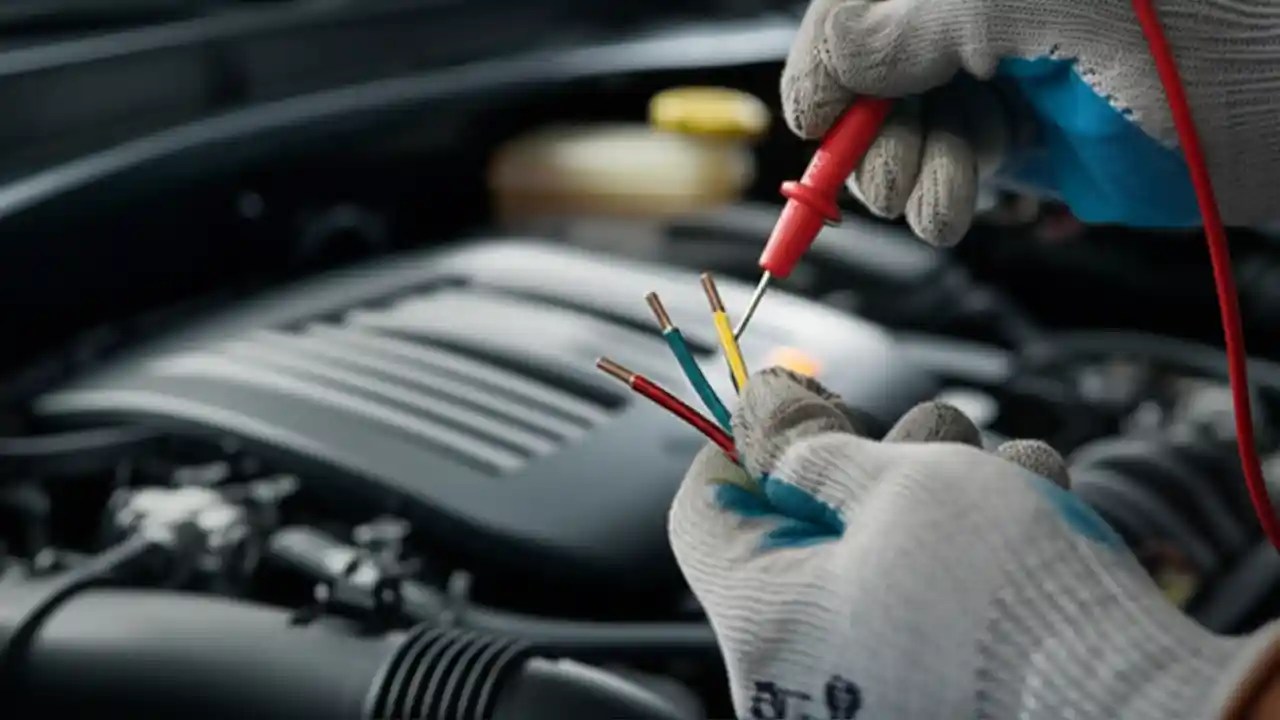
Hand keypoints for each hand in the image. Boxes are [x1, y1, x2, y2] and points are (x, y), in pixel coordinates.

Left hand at [669, 368, 1279, 718]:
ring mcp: (874, 687)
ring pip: (880, 548)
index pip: (705, 512)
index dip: (742, 438)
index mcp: (763, 626)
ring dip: (939, 486)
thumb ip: (810, 445)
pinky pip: (929, 595)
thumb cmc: (1003, 599)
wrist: (1140, 705)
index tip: (792, 398)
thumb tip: (759, 405)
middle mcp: (805, 676)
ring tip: (1003, 470)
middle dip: (870, 456)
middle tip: (922, 430)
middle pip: (802, 526)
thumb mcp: (894, 484)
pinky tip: (1030, 508)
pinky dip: (976, 541)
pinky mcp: (941, 685)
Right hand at [781, 0, 1279, 244]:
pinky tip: (961, 206)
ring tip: (946, 202)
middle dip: (870, 133)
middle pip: (868, 71)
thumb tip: (815, 77)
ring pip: (901, 125)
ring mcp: (1001, 68)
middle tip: (892, 175)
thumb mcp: (1017, 2)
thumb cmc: (1199, 34)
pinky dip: (940, 196)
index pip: (854, 7)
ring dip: (907, 176)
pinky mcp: (1022, 130)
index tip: (819, 124)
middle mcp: (977, 9)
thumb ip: (897, 24)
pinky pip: (945, 164)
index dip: (826, 65)